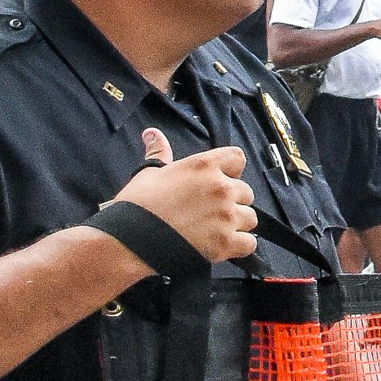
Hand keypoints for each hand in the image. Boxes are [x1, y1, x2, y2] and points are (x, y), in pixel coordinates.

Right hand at [122, 129, 257, 264]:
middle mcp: (221, 188)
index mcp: (204, 166)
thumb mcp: (149, 173)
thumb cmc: (138, 205)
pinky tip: (222, 246)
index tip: (220, 180)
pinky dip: (239, 246)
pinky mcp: (225, 243)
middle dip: (233, 201)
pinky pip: (249, 243)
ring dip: (237, 224)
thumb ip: (160, 152)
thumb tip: (152, 133)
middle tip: (211, 212)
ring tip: (215, 230)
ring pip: (250, 218)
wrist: (130, 240)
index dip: (231, 170)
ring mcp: (226, 216)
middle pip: (246, 192)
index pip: (238, 158)